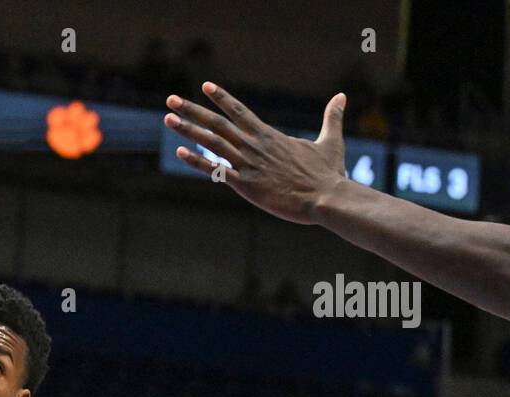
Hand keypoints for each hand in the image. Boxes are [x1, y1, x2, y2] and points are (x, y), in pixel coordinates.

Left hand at [164, 82, 346, 224]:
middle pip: (217, 123)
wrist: (326, 198)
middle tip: (171, 99)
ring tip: (167, 119)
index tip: (205, 86)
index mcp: (269, 136)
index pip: (240, 111)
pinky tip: (180, 153)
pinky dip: (197, 162)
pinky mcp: (245, 185)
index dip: (221, 98)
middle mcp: (254, 146)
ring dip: (187, 130)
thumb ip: (332, 118)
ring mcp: (248, 165)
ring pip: (212, 143)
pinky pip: (216, 171)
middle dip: (192, 110)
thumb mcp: (330, 142)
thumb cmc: (329, 174)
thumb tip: (342, 96)